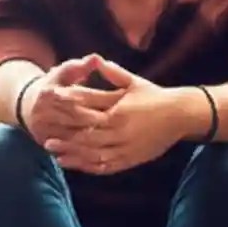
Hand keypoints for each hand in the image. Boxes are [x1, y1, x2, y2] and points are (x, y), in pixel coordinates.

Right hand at [22, 55, 123, 145]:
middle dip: (103, 118)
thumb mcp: (63, 73)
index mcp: (50, 92)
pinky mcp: (44, 142)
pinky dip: (85, 147)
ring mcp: (43, 128)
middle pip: (79, 117)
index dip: (103, 97)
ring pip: (75, 135)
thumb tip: (94, 58)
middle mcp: (44, 111)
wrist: (27, 107)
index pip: (81, 95)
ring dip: (97, 136)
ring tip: (119, 134)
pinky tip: (104, 147)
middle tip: (127, 120)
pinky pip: (68, 148)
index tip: (123, 98)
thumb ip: (79, 67)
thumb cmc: (53, 86)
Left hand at [43, 59, 189, 173]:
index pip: (87, 113)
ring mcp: (126, 146)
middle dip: (65, 140)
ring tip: (57, 156)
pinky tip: (78, 166)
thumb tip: (95, 59)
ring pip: (94, 154)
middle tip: (46, 140)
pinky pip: (108, 166)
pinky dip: (90, 167)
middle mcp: (120, 130)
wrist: (181, 114)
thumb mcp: (133, 82)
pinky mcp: (132, 158)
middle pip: (86, 137)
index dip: (68, 115)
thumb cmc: (155, 96)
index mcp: (118, 110)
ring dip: (74, 156)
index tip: (55, 117)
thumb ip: (112, 73)